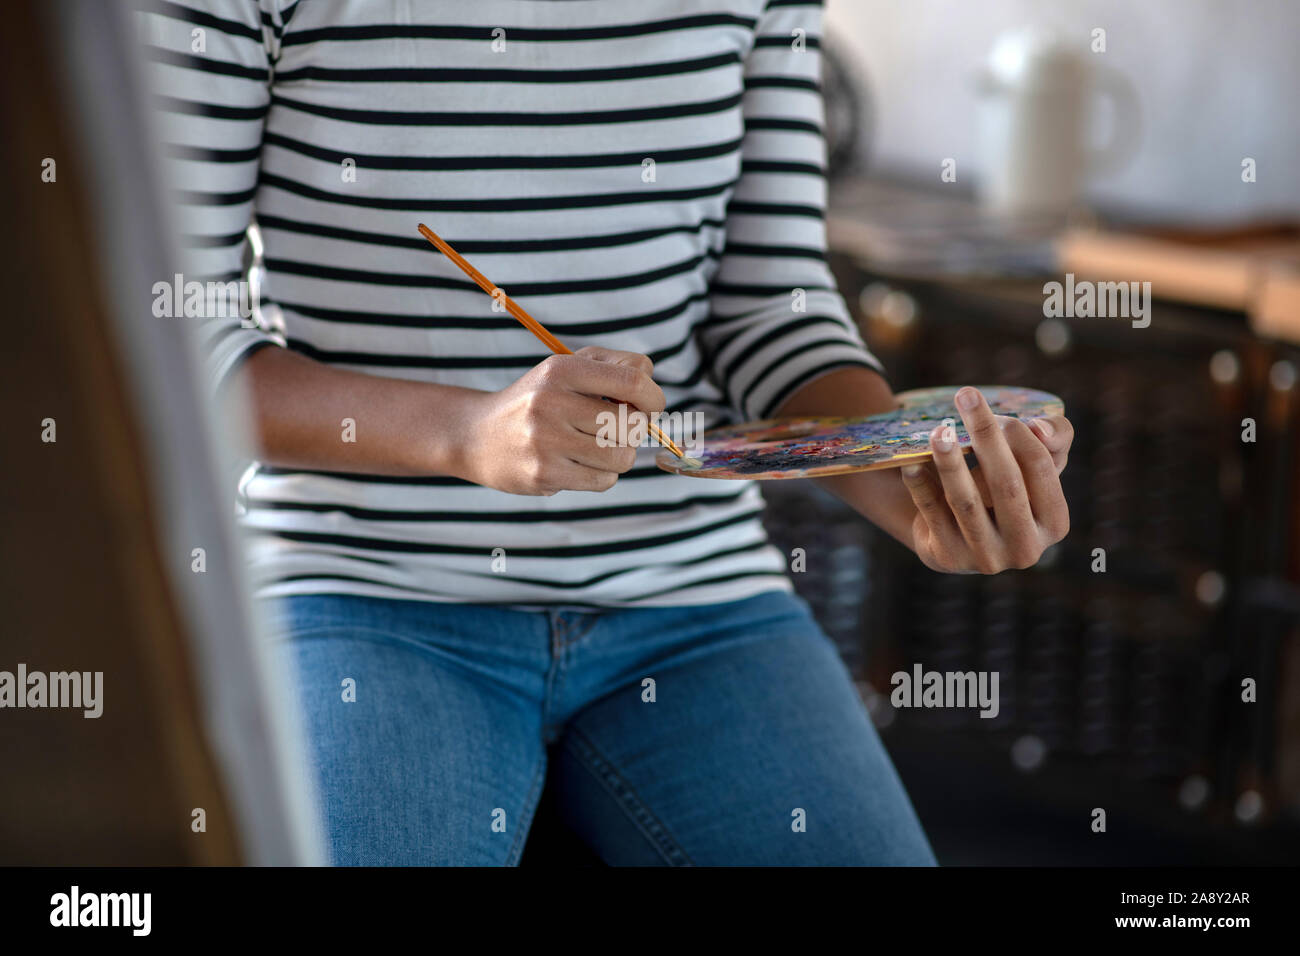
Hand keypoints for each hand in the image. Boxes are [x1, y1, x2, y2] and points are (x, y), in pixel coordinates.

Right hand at [458, 346, 663, 495]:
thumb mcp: (567, 369)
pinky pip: (604, 481)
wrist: (478, 436)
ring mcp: (546, 441)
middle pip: (633, 424)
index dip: (654, 397)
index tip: (650, 405)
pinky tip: (580, 464)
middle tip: (617, 428)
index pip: (633, 382)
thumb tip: (651, 387)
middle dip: (635, 429)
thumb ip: (614, 367)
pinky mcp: (544, 475)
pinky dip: (602, 475)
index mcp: (561, 370)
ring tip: (598, 447)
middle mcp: (551, 402)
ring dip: (620, 454)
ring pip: (622, 457)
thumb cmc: (538, 400)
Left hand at [900, 386, 1072, 573]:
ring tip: (937, 431)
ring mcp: (985, 557)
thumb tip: (1039, 427)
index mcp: (1054, 524)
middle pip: (1005, 484)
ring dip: (950, 463)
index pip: (1040, 469)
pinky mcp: (947, 557)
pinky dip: (921, 486)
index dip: (1019, 435)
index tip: (999, 413)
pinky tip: (910, 463)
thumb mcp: (1036, 462)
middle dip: (985, 436)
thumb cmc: (1006, 487)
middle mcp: (1025, 549)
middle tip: (966, 396)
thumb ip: (1054, 437)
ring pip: (966, 502)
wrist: (962, 530)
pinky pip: (932, 515)